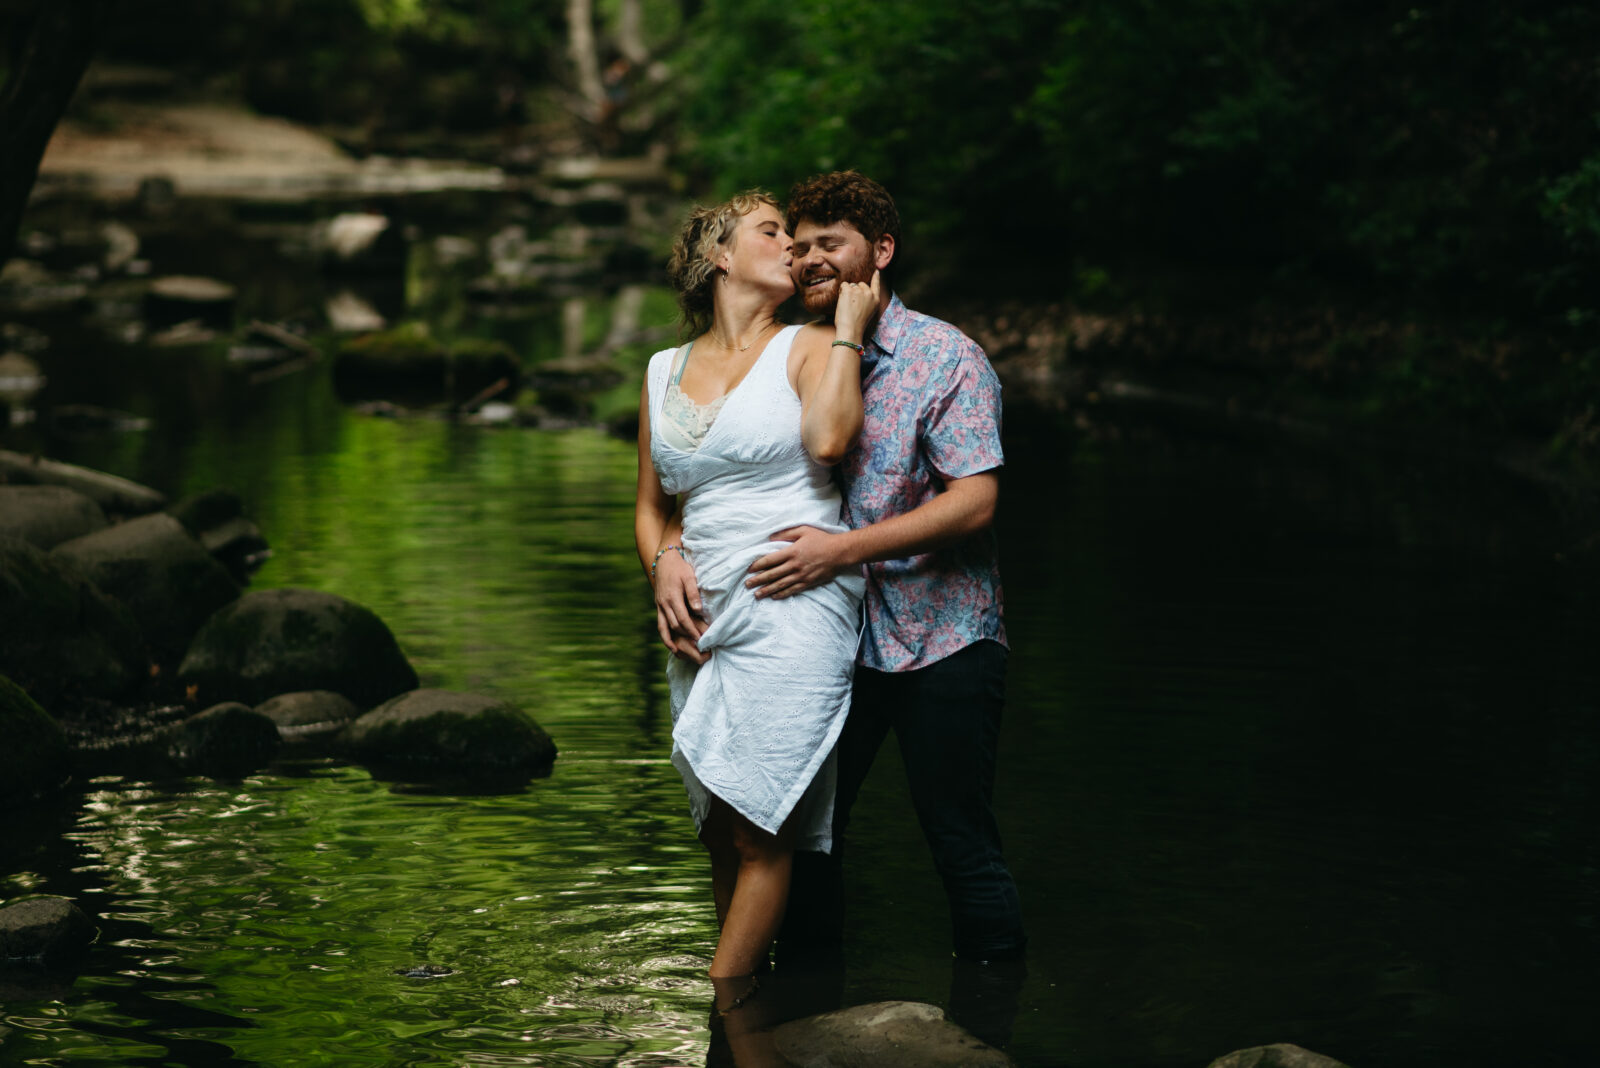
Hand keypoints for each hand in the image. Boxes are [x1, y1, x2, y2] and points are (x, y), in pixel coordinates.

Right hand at [654, 547, 708, 663]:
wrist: (663, 560)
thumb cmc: (679, 568)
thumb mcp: (689, 577)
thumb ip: (693, 593)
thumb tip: (698, 610)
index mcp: (672, 597)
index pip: (683, 619)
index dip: (692, 630)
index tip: (701, 639)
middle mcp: (664, 604)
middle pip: (675, 626)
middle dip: (687, 637)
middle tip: (699, 646)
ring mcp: (660, 606)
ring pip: (665, 628)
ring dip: (675, 640)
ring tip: (684, 652)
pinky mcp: (658, 607)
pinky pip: (660, 625)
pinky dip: (665, 637)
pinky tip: (672, 646)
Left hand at [745, 526, 846, 598]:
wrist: (840, 552)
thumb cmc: (822, 539)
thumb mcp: (803, 530)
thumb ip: (786, 533)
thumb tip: (770, 538)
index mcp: (792, 551)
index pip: (770, 560)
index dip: (758, 565)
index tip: (749, 570)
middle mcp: (795, 565)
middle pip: (772, 574)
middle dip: (758, 580)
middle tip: (747, 585)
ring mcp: (801, 575)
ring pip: (780, 585)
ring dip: (767, 590)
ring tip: (756, 595)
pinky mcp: (808, 582)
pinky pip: (792, 590)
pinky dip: (782, 594)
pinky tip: (774, 596)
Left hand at [834, 269, 881, 341]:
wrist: (851, 330)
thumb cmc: (856, 325)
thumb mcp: (868, 312)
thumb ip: (867, 301)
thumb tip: (859, 290)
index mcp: (875, 300)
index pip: (876, 285)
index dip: (876, 278)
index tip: (876, 271)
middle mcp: (869, 294)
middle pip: (860, 284)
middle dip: (855, 290)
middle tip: (852, 304)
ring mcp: (859, 291)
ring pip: (851, 285)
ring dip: (847, 292)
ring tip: (847, 305)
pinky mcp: (849, 291)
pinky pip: (843, 285)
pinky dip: (841, 291)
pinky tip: (843, 301)